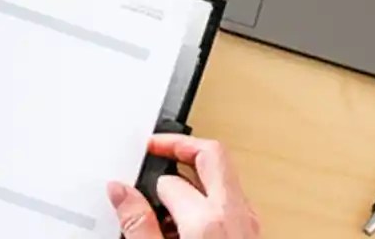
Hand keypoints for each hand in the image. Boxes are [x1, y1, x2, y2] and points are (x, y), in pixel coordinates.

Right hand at [107, 135, 259, 237]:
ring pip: (224, 174)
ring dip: (196, 170)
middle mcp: (234, 214)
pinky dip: (210, 192)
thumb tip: (120, 192)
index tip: (132, 184)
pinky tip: (190, 209)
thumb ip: (137, 223)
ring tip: (170, 183)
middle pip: (211, 154)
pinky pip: (232, 196)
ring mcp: (250, 222)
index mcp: (206, 220)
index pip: (169, 180)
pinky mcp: (255, 231)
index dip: (146, 181)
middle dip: (180, 144)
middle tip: (155, 147)